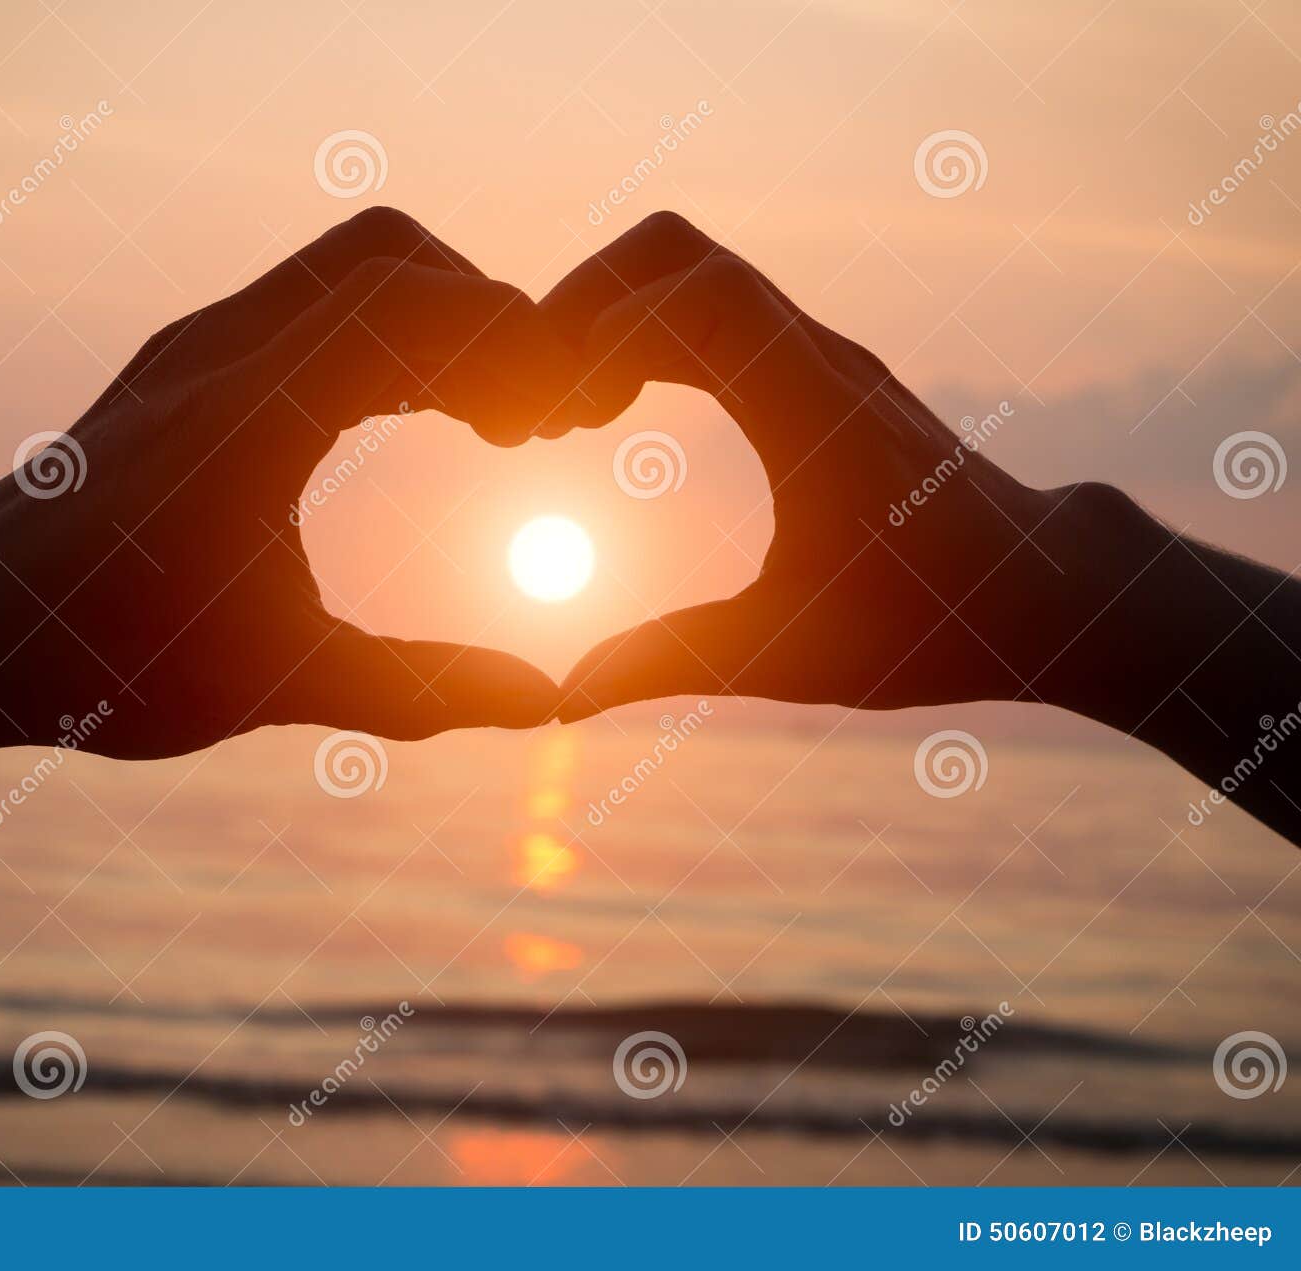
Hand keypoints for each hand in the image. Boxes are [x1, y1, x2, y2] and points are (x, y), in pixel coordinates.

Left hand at [0, 207, 624, 758]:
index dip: (510, 348)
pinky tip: (416, 413)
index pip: (415, 306)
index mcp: (247, 415)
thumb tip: (546, 703)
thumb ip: (417, 689)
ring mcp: (198, 344)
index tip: (550, 430)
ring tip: (488, 419)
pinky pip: (311, 299)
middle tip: (526, 418)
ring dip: (434, 315)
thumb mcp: (273, 682)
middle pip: (391, 252)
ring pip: (349, 264)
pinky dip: (383, 330)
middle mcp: (219, 350)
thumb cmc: (107, 661)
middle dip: (481, 313)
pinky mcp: (188, 359)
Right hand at [546, 212, 1123, 720]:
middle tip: (548, 410)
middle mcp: (816, 357)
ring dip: (610, 313)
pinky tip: (616, 413)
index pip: (696, 296)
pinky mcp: (811, 364)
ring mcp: (816, 350)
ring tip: (572, 415)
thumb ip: (672, 663)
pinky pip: (708, 302)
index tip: (557, 425)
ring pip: (689, 263)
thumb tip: (560, 701)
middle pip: (675, 250)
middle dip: (585, 305)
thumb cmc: (931, 625)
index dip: (603, 335)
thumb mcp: (792, 653)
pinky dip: (643, 330)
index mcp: (816, 413)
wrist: (1041, 587)